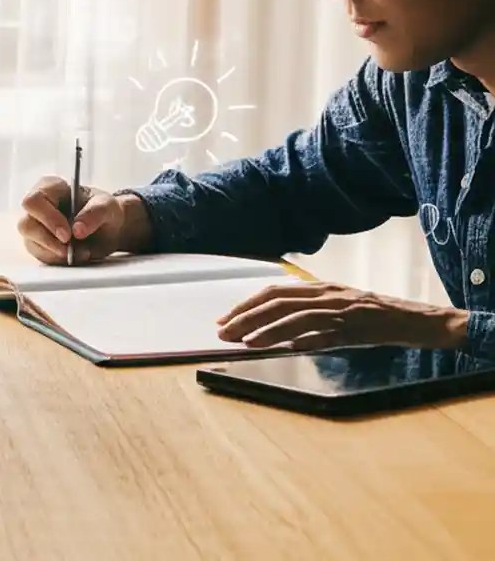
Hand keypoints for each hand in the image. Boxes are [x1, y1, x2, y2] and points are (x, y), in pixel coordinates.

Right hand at [18, 176, 142, 264]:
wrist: (107, 229)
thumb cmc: (103, 210)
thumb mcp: (108, 206)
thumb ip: (95, 213)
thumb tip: (77, 230)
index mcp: (50, 188)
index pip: (34, 201)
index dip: (47, 218)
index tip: (67, 234)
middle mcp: (38, 207)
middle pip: (26, 224)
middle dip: (48, 240)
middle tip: (69, 249)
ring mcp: (36, 227)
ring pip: (31, 243)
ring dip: (55, 253)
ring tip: (80, 252)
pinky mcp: (39, 246)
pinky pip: (41, 257)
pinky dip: (59, 260)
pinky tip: (76, 256)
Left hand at [216, 281, 469, 350]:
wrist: (410, 319)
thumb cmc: (369, 315)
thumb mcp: (334, 304)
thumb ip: (305, 312)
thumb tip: (272, 330)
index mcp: (318, 287)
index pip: (273, 292)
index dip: (245, 304)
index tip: (224, 319)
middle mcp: (324, 294)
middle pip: (276, 301)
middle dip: (246, 316)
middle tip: (223, 332)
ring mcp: (337, 310)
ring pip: (292, 316)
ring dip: (264, 329)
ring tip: (242, 341)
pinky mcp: (350, 327)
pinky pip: (318, 333)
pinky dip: (294, 339)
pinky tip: (278, 347)